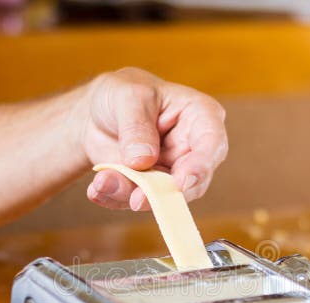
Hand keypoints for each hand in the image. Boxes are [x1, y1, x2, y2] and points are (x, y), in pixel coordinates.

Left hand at [79, 67, 227, 210]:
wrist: (98, 114)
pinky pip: (137, 201)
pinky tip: (97, 188)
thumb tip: (143, 160)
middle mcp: (193, 150)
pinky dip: (114, 197)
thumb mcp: (127, 96)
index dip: (201, 166)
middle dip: (163, 193)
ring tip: (102, 183)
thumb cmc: (124, 94)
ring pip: (162, 196)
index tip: (181, 182)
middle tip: (136, 199)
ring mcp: (173, 173)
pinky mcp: (151, 190)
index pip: (212, 143)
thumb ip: (136, 126)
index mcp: (200, 116)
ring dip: (130, 195)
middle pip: (192, 182)